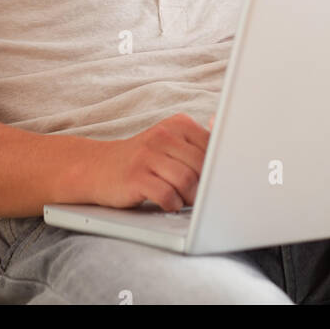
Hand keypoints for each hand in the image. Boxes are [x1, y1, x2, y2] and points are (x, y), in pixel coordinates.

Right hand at [90, 114, 212, 210]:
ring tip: (183, 200)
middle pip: (201, 166)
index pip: (212, 147)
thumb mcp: (171, 143)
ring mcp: (148, 155)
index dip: (216, 169)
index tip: (214, 181)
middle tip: (198, 198)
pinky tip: (167, 203)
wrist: (98, 166)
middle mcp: (163, 135)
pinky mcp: (135, 177)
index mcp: (178, 124)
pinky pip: (166, 194)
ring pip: (186, 181)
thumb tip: (231, 149)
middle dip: (204, 187)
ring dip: (189, 198)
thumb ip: (199, 145)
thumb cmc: (142, 159)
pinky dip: (172, 204)